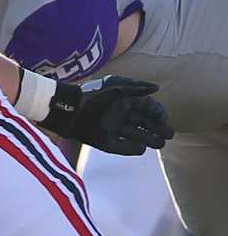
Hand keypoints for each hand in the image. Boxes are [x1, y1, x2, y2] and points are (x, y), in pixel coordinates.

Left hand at [43, 75, 173, 155]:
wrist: (67, 110)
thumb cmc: (91, 96)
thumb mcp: (115, 87)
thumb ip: (136, 87)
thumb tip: (156, 88)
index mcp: (126, 102)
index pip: (149, 109)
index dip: (158, 114)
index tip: (164, 121)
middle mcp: (121, 115)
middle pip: (145, 123)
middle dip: (158, 129)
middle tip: (169, 136)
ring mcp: (113, 128)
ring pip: (136, 135)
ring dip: (149, 139)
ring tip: (161, 144)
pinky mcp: (104, 140)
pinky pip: (122, 146)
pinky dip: (132, 148)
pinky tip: (142, 148)